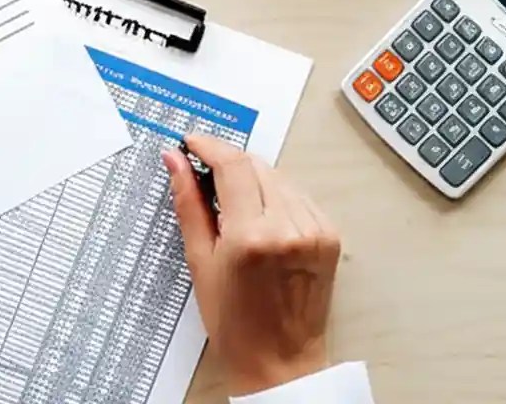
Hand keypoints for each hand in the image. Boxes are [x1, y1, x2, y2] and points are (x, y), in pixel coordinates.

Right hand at [163, 135, 340, 396]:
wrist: (280, 361)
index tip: (192, 143)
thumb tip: (176, 161)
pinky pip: (298, 196)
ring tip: (233, 207)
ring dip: (253, 179)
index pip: (232, 165)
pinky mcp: (329, 235)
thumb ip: (189, 205)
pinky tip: (260, 219)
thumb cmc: (236, 323)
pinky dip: (277, 197)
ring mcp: (314, 230)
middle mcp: (288, 228)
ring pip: (278, 177)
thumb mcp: (200, 263)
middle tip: (204, 173)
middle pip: (256, 166)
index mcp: (251, 237)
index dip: (210, 146)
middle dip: (228, 163)